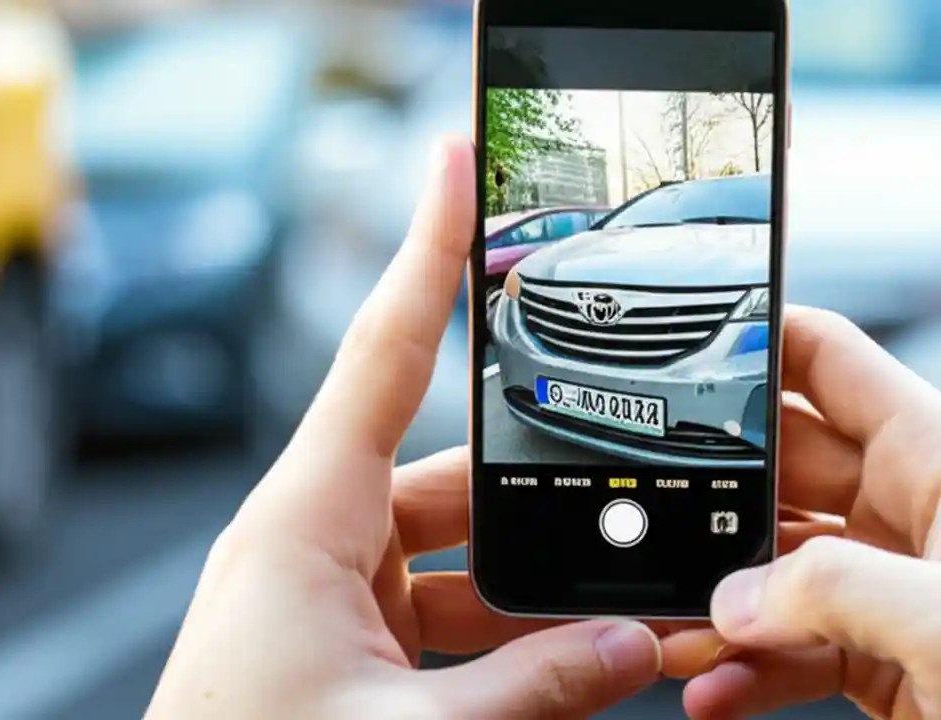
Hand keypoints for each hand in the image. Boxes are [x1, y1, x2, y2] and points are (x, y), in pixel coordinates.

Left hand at [146, 137, 661, 719]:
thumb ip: (534, 689)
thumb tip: (635, 648)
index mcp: (305, 522)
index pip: (384, 352)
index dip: (429, 251)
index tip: (460, 171)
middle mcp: (323, 544)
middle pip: (461, 476)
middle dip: (549, 489)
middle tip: (633, 484)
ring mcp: (344, 601)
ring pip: (472, 561)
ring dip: (545, 586)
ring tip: (629, 605)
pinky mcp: (361, 653)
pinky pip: (460, 620)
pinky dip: (521, 638)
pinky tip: (586, 659)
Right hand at [683, 308, 940, 719]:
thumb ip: (840, 590)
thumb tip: (735, 596)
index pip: (831, 363)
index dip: (756, 340)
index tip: (675, 350)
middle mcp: (909, 513)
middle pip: (779, 467)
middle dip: (710, 489)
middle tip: (646, 513)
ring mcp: (889, 588)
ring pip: (771, 564)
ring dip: (716, 596)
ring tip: (672, 629)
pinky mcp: (875, 658)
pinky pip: (785, 644)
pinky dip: (743, 667)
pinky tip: (714, 689)